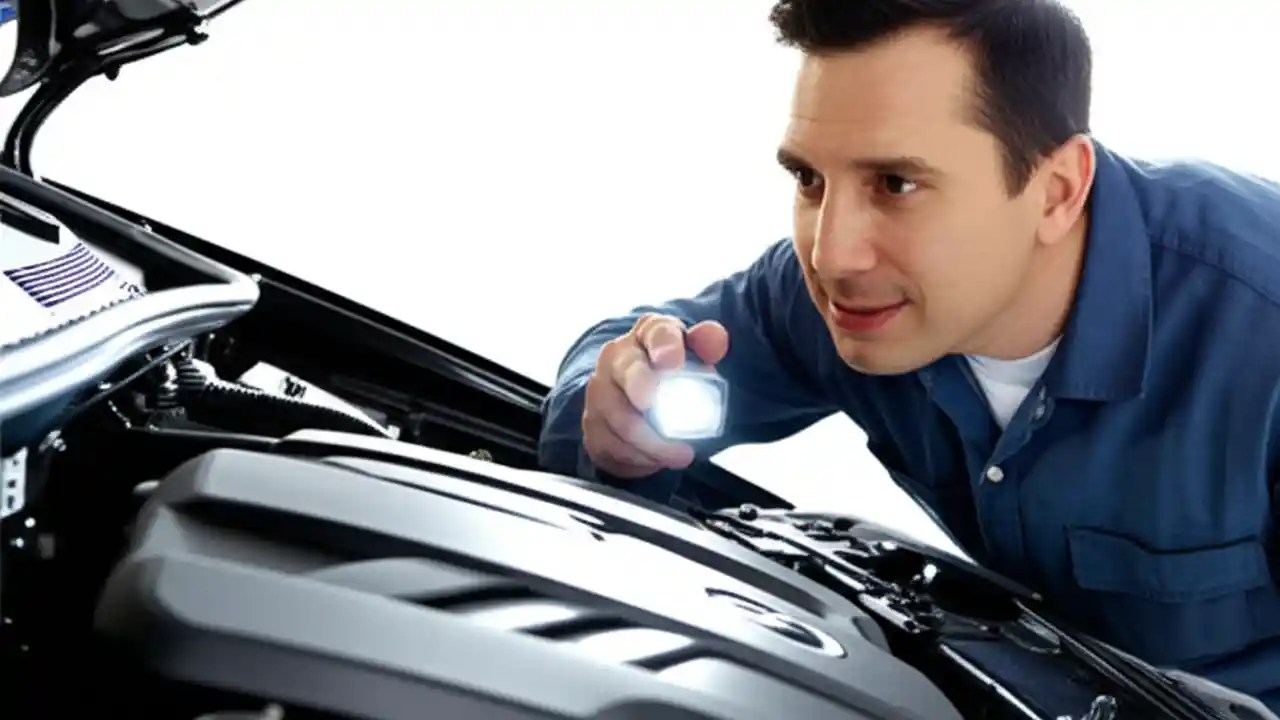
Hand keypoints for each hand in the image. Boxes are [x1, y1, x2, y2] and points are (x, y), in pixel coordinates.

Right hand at [581, 313, 729, 478]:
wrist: (636, 402)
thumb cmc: (668, 373)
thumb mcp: (693, 354)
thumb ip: (707, 343)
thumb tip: (714, 338)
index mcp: (647, 334)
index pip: (656, 332)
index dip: (664, 346)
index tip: (673, 361)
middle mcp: (616, 357)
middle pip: (628, 371)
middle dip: (641, 386)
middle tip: (653, 402)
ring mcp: (600, 391)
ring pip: (621, 419)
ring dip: (653, 441)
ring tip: (681, 453)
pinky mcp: (593, 426)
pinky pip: (615, 446)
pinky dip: (641, 458)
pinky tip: (657, 458)